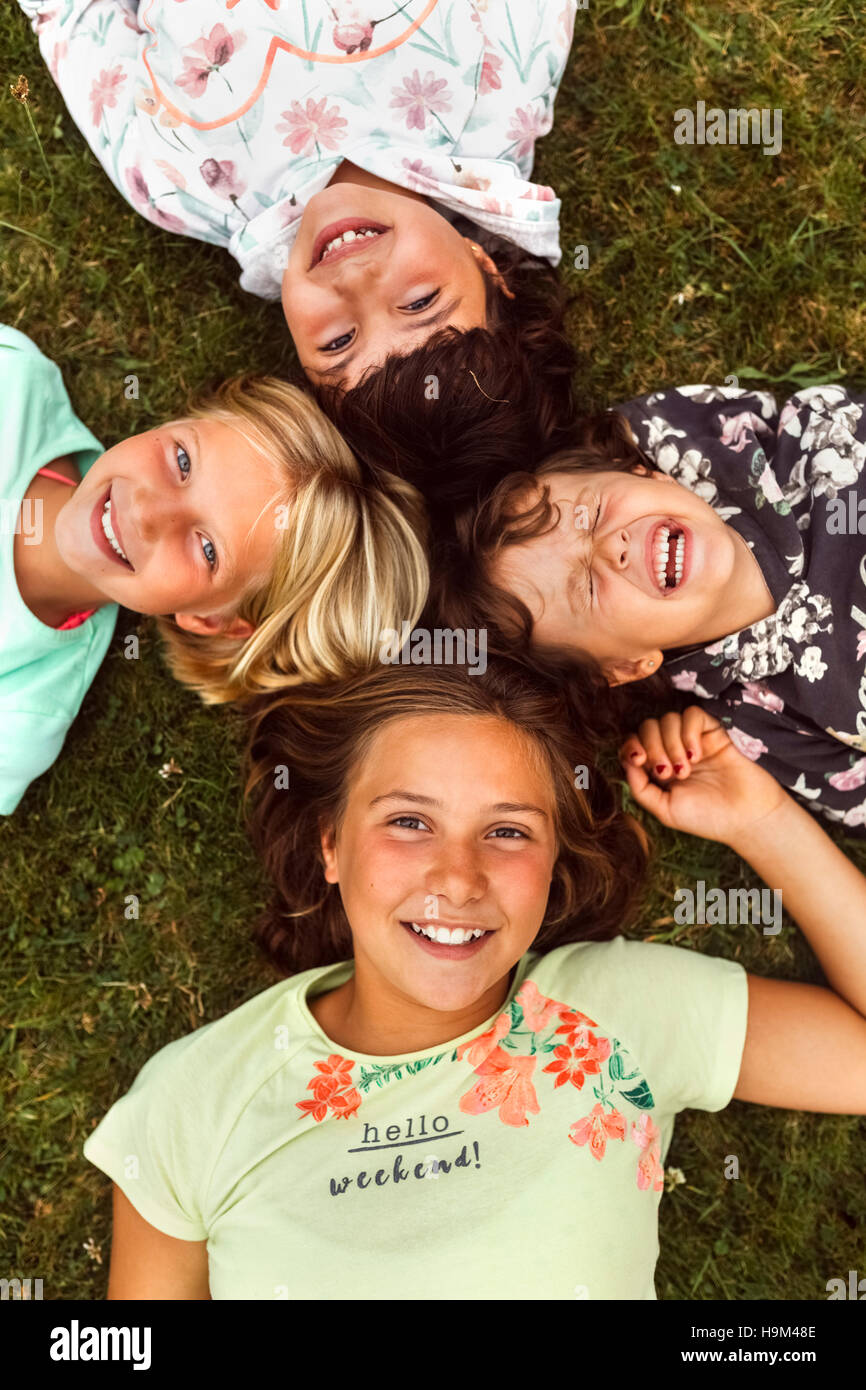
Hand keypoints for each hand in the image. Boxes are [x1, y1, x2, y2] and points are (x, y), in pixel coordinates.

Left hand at [619, 706, 787, 846]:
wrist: (747, 818)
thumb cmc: (708, 818)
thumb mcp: (665, 809)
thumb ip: (641, 787)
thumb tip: (626, 761)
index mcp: (660, 768)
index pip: (635, 743)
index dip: (631, 746)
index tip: (639, 761)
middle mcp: (674, 750)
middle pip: (648, 727)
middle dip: (652, 747)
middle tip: (668, 772)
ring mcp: (694, 740)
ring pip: (668, 719)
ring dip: (671, 743)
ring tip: (686, 769)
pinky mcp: (714, 731)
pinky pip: (692, 714)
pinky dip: (688, 732)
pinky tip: (697, 755)